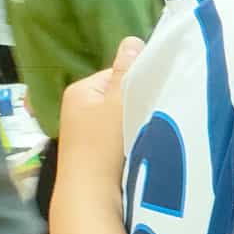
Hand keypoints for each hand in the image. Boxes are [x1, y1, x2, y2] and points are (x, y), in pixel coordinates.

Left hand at [55, 37, 141, 193]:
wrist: (90, 193)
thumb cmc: (102, 144)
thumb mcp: (118, 103)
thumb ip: (127, 72)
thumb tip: (132, 40)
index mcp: (80, 90)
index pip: (117, 74)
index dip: (138, 82)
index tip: (155, 95)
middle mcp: (78, 108)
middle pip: (120, 96)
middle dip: (138, 104)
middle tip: (154, 115)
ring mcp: (85, 132)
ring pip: (121, 118)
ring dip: (136, 124)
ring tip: (149, 133)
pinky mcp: (95, 153)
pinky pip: (120, 137)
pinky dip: (132, 140)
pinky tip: (140, 149)